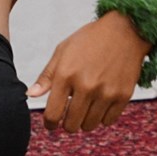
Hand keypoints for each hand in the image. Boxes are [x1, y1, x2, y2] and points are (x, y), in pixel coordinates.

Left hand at [27, 11, 147, 132]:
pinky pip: (108, 121)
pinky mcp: (123, 95)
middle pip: (71, 125)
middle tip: (70, 115)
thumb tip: (30, 94)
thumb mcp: (63, 51)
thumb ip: (46, 76)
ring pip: (89, 125)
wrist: (126, 30)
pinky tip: (101, 104)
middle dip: (67, 123)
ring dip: (85, 121)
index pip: (52, 114)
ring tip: (86, 108)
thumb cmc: (92, 39)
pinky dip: (102, 117)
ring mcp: (105, 92)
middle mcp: (86, 85)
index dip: (49, 123)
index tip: (51, 123)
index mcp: (66, 75)